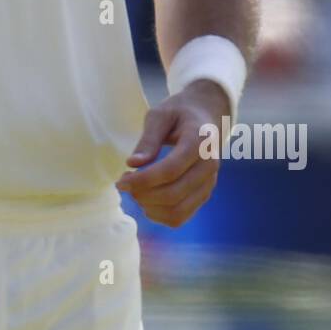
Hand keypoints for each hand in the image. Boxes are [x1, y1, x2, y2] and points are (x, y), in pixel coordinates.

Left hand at [116, 79, 228, 227]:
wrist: (207, 115)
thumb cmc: (180, 113)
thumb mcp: (160, 115)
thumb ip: (148, 139)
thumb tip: (132, 163)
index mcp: (200, 142)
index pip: (170, 170)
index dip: (142, 180)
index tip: (121, 181)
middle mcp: (209, 166)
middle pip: (174, 195)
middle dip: (143, 195)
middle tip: (124, 184)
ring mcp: (209, 183)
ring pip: (178, 211)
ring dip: (150, 208)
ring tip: (135, 192)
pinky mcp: (204, 194)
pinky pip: (182, 216)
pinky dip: (160, 215)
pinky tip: (147, 201)